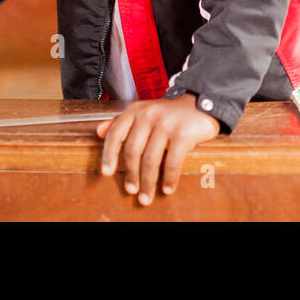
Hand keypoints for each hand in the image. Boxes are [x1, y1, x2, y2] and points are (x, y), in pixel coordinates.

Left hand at [96, 93, 220, 205]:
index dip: (109, 155)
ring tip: (147, 196)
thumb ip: (123, 122)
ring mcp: (166, 123)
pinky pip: (172, 161)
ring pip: (151, 159)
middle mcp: (149, 114)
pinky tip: (167, 188)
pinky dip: (169, 178)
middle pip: (133, 150)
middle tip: (131, 191)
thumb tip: (98, 132)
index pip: (116, 133)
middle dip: (131, 175)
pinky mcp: (183, 132)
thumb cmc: (169, 113)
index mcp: (136, 110)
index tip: (107, 173)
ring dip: (148, 182)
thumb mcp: (145, 112)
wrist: (201, 103)